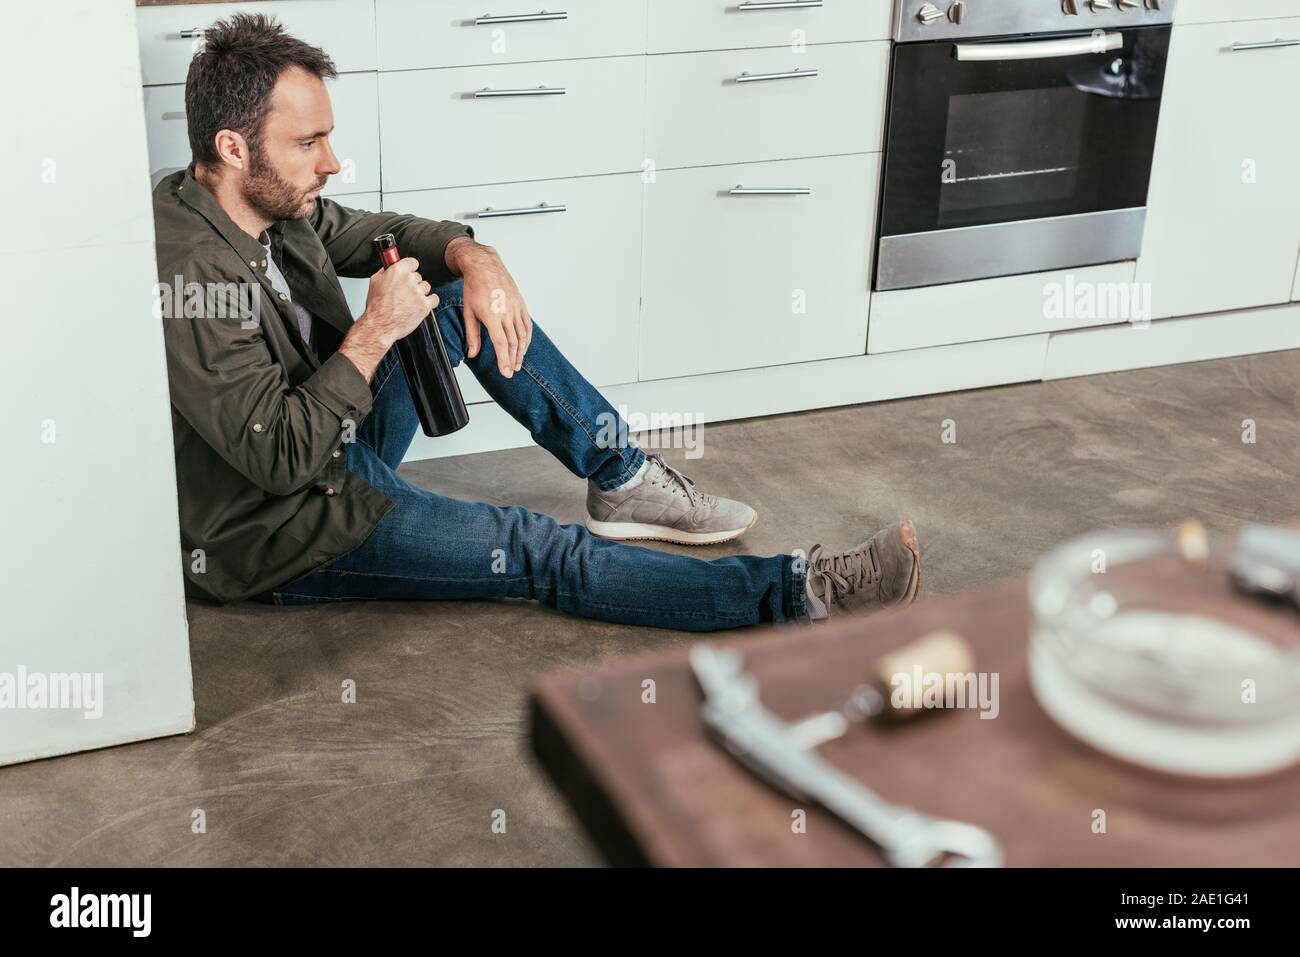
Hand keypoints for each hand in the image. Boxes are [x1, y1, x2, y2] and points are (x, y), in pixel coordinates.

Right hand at [339, 257, 439, 381]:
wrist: (380, 325)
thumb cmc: (376, 306)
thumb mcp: (375, 281)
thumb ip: (386, 270)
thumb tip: (391, 265)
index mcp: (397, 271)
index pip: (413, 262)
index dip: (410, 268)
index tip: (409, 272)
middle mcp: (409, 280)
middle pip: (418, 276)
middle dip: (412, 283)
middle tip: (404, 293)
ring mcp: (418, 293)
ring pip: (426, 287)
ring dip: (420, 293)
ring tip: (409, 301)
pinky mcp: (425, 306)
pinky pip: (434, 298)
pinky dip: (429, 302)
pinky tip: (420, 305)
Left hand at [449, 240, 531, 378]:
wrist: (485, 266)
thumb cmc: (474, 288)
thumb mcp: (468, 312)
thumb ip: (472, 335)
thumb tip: (472, 354)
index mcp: (492, 316)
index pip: (501, 344)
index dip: (504, 360)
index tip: (506, 373)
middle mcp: (506, 313)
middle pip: (513, 342)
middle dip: (513, 359)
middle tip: (511, 371)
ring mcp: (515, 308)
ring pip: (522, 335)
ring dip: (521, 351)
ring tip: (518, 363)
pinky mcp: (521, 303)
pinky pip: (527, 324)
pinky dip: (527, 338)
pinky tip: (524, 346)